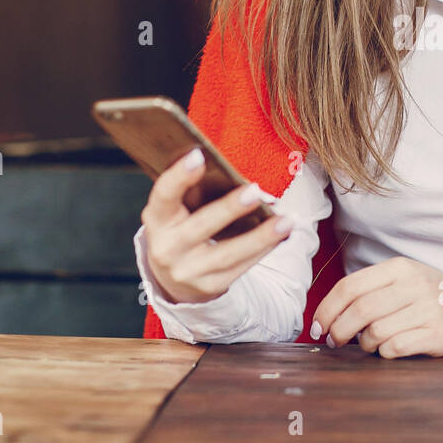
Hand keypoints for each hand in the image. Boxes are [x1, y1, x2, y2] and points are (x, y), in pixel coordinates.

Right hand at [141, 148, 294, 303]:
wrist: (175, 277)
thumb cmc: (182, 228)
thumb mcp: (177, 211)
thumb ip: (194, 192)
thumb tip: (233, 171)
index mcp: (156, 220)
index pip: (163, 195)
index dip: (179, 176)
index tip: (198, 155)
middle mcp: (166, 248)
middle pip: (200, 227)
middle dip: (229, 209)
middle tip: (255, 191)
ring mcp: (187, 271)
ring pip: (228, 253)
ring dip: (260, 236)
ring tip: (286, 220)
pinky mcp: (209, 287)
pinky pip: (241, 267)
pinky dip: (264, 249)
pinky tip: (283, 235)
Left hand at [312, 256, 442, 357]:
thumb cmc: (433, 297)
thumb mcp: (405, 280)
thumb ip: (372, 290)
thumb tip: (328, 315)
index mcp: (400, 268)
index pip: (350, 286)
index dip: (327, 309)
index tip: (317, 326)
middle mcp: (414, 285)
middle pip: (359, 310)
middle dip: (338, 330)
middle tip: (334, 341)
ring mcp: (428, 309)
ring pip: (375, 332)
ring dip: (364, 344)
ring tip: (369, 344)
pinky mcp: (439, 334)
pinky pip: (395, 348)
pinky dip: (384, 353)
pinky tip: (389, 350)